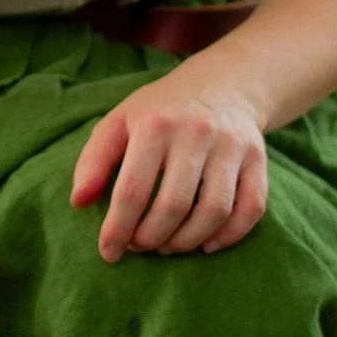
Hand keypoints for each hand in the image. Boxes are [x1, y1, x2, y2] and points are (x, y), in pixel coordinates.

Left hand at [69, 73, 268, 260]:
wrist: (221, 84)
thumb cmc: (160, 111)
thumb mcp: (119, 122)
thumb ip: (94, 160)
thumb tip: (78, 202)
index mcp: (155, 124)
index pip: (132, 190)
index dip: (118, 229)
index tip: (108, 252)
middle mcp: (197, 132)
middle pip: (173, 205)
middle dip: (151, 238)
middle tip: (140, 246)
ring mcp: (231, 145)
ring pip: (214, 211)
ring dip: (187, 241)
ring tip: (168, 246)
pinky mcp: (258, 158)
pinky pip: (251, 208)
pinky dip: (229, 235)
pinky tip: (206, 243)